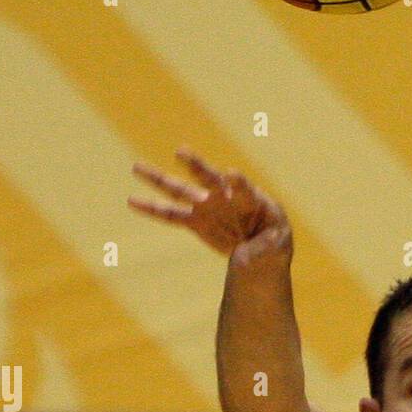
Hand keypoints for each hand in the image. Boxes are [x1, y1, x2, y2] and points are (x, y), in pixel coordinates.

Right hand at [128, 149, 292, 262]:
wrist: (260, 244)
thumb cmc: (273, 237)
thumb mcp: (279, 244)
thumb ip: (264, 247)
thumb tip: (241, 259)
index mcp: (250, 198)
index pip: (243, 188)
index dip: (237, 182)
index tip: (230, 174)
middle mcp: (224, 196)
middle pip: (207, 178)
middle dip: (196, 167)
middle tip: (181, 152)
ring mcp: (206, 207)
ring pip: (179, 190)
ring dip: (159, 179)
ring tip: (136, 167)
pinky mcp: (195, 221)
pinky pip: (170, 215)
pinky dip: (151, 209)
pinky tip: (132, 201)